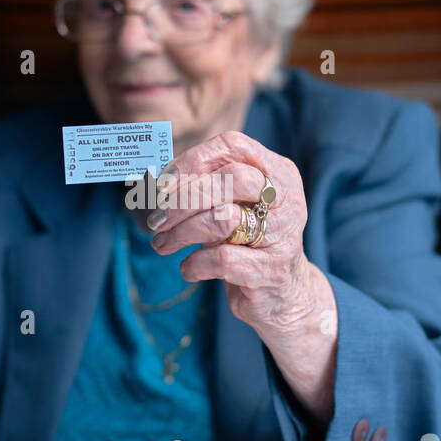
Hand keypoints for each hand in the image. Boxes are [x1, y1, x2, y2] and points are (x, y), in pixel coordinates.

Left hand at [146, 130, 338, 424]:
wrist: (284, 295)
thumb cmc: (249, 243)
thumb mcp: (232, 208)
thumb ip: (205, 190)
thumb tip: (153, 182)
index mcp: (278, 173)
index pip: (234, 146)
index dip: (193, 159)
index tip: (163, 183)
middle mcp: (286, 199)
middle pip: (230, 178)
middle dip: (183, 198)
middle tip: (156, 218)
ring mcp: (282, 235)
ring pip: (222, 218)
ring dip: (180, 232)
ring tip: (161, 244)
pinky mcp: (271, 271)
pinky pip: (221, 259)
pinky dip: (194, 264)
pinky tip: (188, 269)